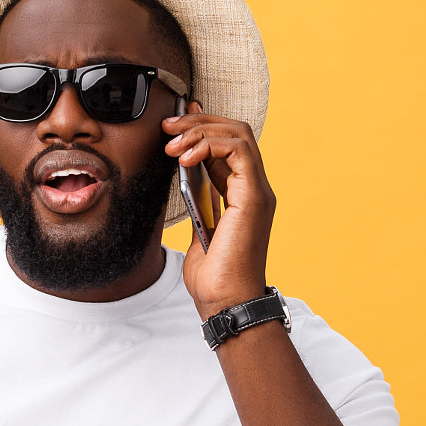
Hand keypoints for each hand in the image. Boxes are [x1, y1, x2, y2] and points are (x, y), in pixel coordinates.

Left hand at [163, 109, 275, 318]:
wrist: (225, 303)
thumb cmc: (213, 278)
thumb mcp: (199, 231)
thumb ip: (199, 203)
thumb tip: (185, 176)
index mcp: (242, 195)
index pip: (229, 145)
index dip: (203, 127)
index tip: (175, 123)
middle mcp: (254, 188)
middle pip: (235, 132)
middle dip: (198, 122)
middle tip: (168, 126)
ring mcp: (258, 191)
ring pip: (238, 134)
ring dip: (200, 131)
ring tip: (172, 144)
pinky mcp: (255, 197)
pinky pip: (238, 150)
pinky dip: (209, 145)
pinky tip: (185, 158)